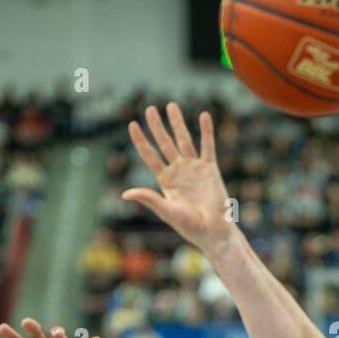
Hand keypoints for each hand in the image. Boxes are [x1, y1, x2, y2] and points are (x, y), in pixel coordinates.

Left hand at [120, 103, 233, 253]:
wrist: (214, 231)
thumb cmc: (190, 226)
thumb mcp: (166, 211)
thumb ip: (149, 199)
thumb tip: (125, 194)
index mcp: (165, 181)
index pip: (149, 156)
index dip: (141, 141)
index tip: (132, 125)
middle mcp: (178, 171)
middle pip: (165, 143)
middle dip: (157, 126)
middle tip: (149, 109)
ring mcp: (194, 169)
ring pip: (184, 140)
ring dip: (178, 123)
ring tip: (171, 106)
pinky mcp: (210, 169)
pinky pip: (207, 146)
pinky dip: (206, 131)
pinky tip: (203, 116)